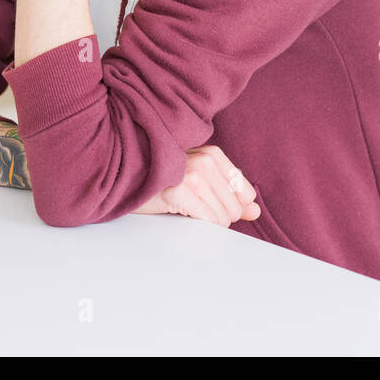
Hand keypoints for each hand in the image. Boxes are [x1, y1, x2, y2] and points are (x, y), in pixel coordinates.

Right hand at [131, 144, 260, 226]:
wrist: (123, 181)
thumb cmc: (162, 184)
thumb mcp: (200, 185)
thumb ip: (231, 197)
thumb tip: (255, 211)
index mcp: (213, 154)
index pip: (244, 192)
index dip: (230, 206)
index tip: (207, 202)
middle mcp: (205, 160)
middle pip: (235, 208)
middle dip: (216, 216)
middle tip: (190, 205)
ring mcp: (192, 175)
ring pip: (223, 217)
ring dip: (205, 222)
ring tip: (183, 208)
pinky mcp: (179, 191)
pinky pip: (208, 220)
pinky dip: (199, 225)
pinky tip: (180, 213)